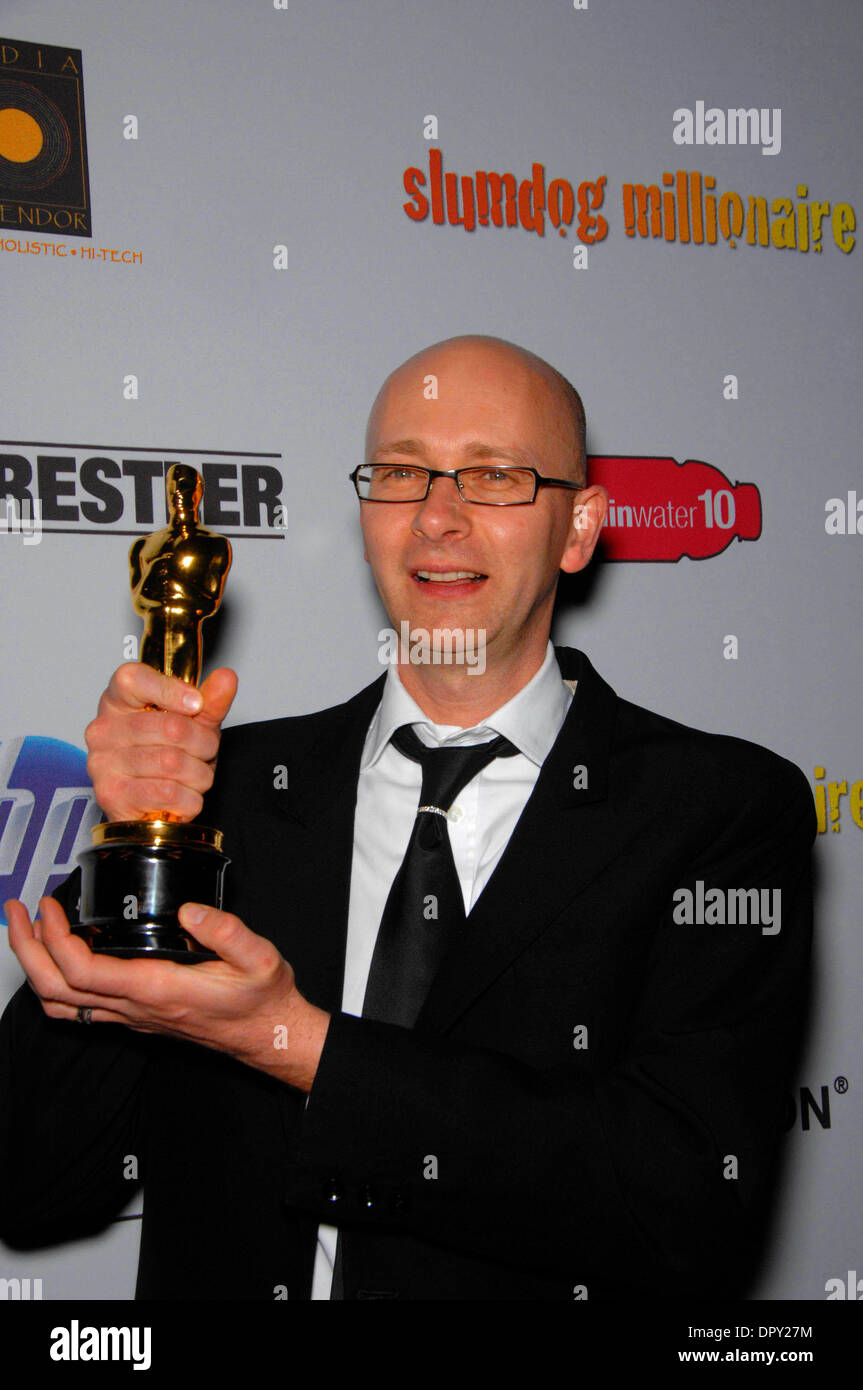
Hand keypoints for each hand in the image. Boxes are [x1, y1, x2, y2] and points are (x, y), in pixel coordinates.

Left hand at [4, 897, 329, 1093]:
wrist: (266, 1033)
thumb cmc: (261, 997)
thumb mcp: (260, 958)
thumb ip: (227, 932)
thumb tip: (190, 909)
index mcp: (156, 989)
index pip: (83, 971)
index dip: (55, 939)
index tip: (50, 906)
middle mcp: (135, 1007)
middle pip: (56, 990)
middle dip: (27, 949)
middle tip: (18, 910)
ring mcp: (131, 1016)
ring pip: (61, 1004)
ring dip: (35, 968)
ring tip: (28, 931)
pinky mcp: (134, 1016)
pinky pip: (79, 1009)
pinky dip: (55, 985)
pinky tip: (58, 958)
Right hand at [85, 664, 237, 822]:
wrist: (147, 802)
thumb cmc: (164, 753)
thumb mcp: (193, 722)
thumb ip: (210, 701)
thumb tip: (226, 678)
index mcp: (118, 700)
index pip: (133, 680)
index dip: (171, 690)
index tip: (197, 703)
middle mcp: (104, 729)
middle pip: (171, 727)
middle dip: (204, 743)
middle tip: (206, 751)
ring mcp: (103, 763)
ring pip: (173, 763)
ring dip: (199, 774)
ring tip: (195, 775)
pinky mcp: (111, 796)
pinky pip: (168, 793)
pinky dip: (189, 798)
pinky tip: (184, 795)